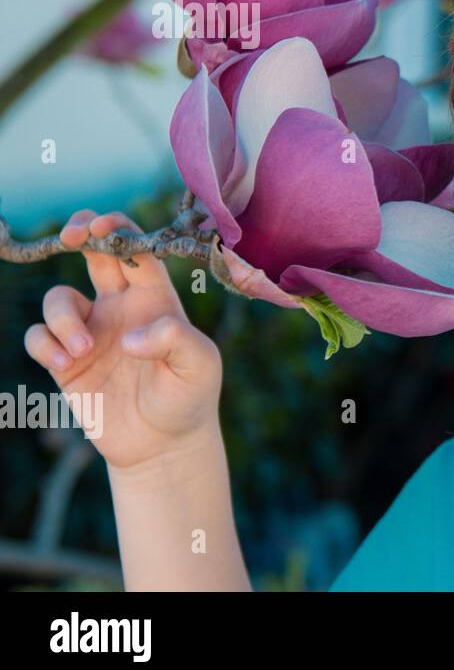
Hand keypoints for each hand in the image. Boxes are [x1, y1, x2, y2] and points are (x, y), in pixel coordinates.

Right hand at [23, 209, 223, 472]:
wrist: (164, 444)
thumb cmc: (190, 397)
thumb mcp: (200, 364)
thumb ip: (175, 340)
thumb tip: (131, 337)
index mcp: (155, 298)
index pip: (135, 249)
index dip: (117, 228)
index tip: (100, 226)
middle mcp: (120, 307)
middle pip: (93, 254)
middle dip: (78, 233)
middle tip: (70, 235)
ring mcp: (91, 332)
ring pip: (59, 299)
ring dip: (63, 318)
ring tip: (83, 351)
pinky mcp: (66, 362)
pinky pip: (38, 337)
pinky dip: (46, 344)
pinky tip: (68, 365)